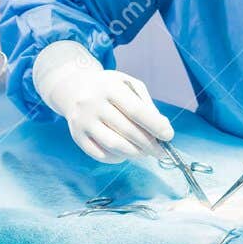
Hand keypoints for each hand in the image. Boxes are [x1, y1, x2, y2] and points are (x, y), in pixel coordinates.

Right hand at [33, 42, 172, 163]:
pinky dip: (118, 158)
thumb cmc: (109, 87)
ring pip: (114, 145)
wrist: (74, 88)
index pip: (136, 111)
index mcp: (108, 87)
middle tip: (161, 151)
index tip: (168, 135)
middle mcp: (92, 104)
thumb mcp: (129, 85)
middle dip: (149, 144)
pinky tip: (126, 153)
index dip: (155, 125)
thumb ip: (147, 105)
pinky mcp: (77, 136)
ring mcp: (82, 121)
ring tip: (145, 153)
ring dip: (135, 153)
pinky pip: (100, 154)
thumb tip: (163, 128)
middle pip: (127, 131)